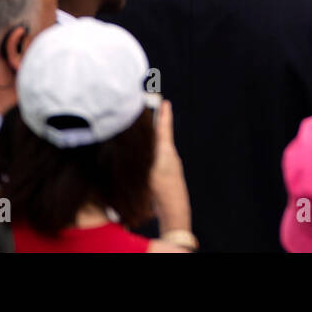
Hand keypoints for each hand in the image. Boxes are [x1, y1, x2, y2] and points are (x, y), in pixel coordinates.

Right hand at [148, 99, 190, 231]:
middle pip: (162, 136)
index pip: (164, 128)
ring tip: (146, 131)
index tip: (166, 102)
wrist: (175, 209)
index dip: (164, 115)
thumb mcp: (150, 168)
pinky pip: (158, 159)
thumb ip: (145, 153)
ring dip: (153, 139)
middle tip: (154, 110)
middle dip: (157, 124)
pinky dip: (152, 153)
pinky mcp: (167, 176)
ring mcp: (170, 166)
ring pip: (160, 148)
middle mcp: (170, 156)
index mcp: (166, 151)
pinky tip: (146, 156)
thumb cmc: (160, 189)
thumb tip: (137, 142)